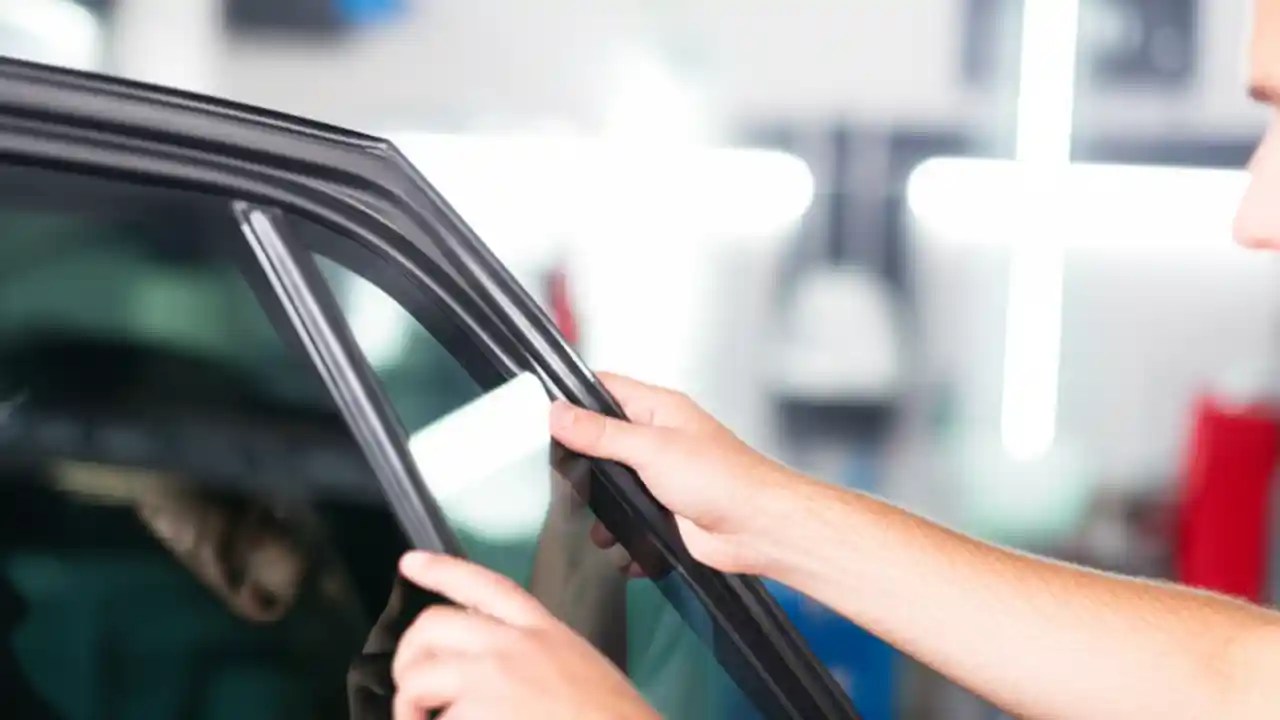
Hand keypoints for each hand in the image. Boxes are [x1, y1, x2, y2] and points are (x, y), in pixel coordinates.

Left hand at [391, 551, 657, 719]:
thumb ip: (533, 654)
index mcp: (541, 629)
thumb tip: (487, 670)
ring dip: (409, 708)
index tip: (410, 562)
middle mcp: (511, 645)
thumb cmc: (610, 718)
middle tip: (410, 688)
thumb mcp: (576, 664)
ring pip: (418, 680)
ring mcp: (490, 680)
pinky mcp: (475, 716)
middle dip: (408, 659)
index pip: (483, 585)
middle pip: (432, 626)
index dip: (441, 570)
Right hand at [549, 373, 811, 575]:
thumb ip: (601, 433)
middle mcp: (659, 439)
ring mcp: (661, 477)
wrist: (758, 528)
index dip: (573, 396)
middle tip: (557, 472)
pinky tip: (618, 548)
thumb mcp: (651, 448)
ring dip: (602, 509)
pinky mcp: (665, 513)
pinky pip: (630, 522)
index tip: (542, 412)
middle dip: (582, 460)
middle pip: (603, 439)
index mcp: (658, 410)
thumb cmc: (723, 478)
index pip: (605, 389)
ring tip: (593, 523)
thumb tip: (558, 413)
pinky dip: (622, 538)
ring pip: (614, 486)